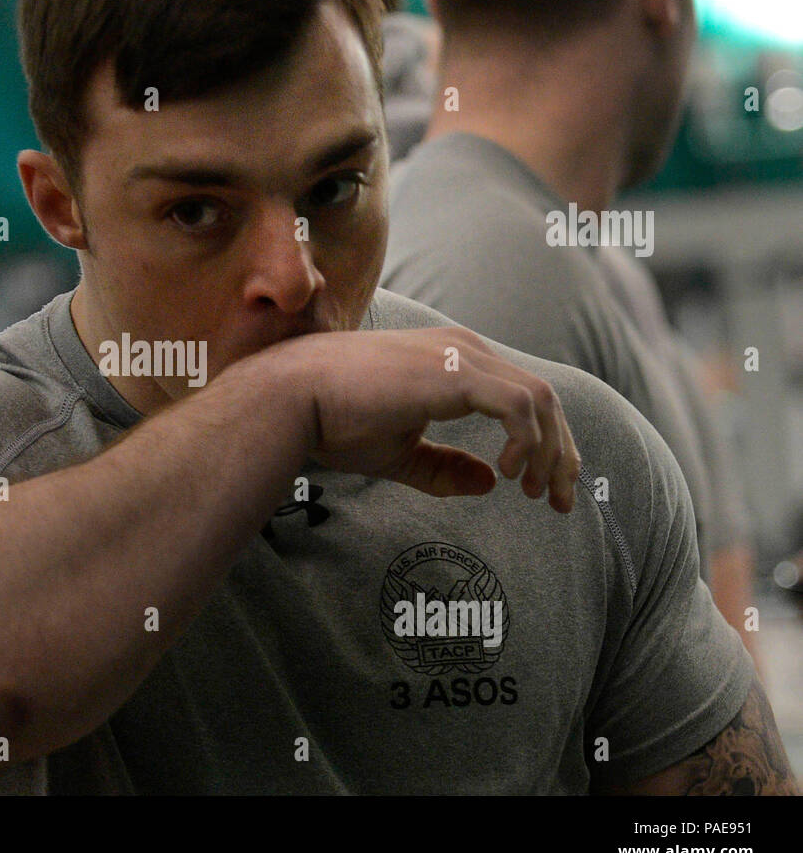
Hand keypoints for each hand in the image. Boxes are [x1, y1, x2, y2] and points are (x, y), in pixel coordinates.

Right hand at [274, 327, 579, 510]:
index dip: (547, 446)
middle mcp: (465, 349)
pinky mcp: (456, 373)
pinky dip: (526, 442)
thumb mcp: (399, 453)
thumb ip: (444, 467)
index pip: (525, 398)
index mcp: (454, 361)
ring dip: (550, 452)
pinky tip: (507, 474)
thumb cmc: (332, 421)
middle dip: (562, 454)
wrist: (291, 397)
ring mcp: (462, 356)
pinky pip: (519, 407)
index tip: (546, 492)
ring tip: (536, 494)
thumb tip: (491, 483)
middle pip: (545, 398)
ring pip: (541, 400)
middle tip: (560, 502)